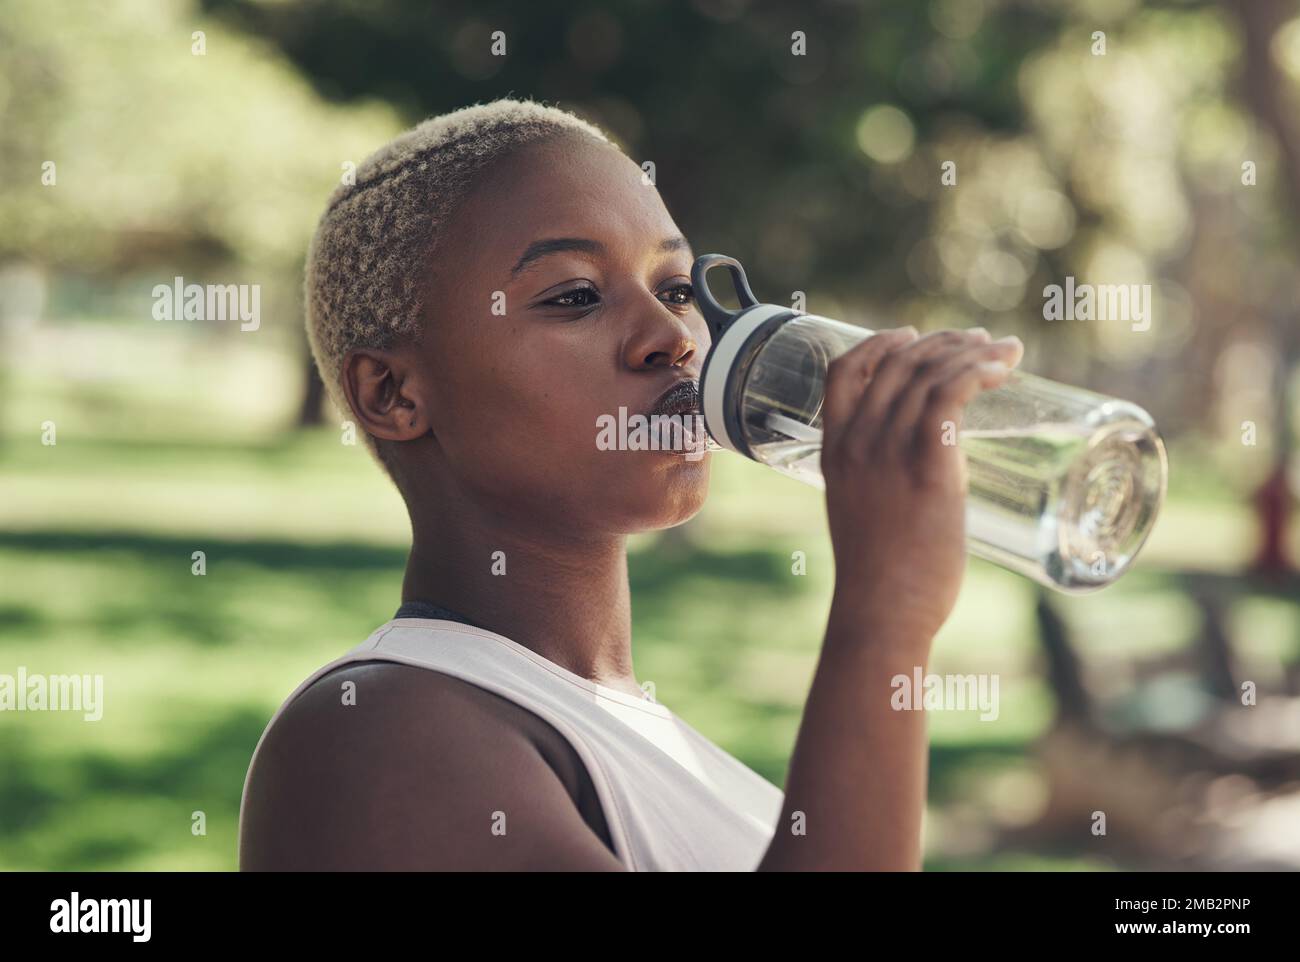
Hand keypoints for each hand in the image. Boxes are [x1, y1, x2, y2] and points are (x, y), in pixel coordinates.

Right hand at [819, 326, 1023, 644]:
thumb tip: (931, 477)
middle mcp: (858, 442)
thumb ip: (883, 488)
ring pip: (929, 374)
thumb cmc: (880, 581)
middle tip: (982, 342)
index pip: (842, 371)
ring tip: (1005, 352)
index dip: (879, 342)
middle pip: (896, 362)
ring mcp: (889, 453)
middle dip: (944, 341)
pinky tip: (999, 369)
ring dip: (972, 351)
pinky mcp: (928, 469)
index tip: (913, 335)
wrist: (880, 614)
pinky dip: (976, 372)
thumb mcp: (862, 517)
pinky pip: (949, 397)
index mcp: (834, 451)